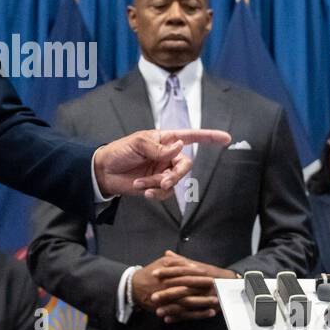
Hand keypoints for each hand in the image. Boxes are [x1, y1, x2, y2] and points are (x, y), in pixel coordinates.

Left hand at [94, 128, 230, 199]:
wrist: (104, 172)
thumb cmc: (120, 151)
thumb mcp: (137, 143)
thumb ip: (159, 147)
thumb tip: (178, 147)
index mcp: (166, 140)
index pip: (191, 136)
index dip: (209, 137)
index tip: (226, 139)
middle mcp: (168, 156)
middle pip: (185, 165)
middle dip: (175, 175)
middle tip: (163, 181)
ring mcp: (163, 171)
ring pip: (174, 182)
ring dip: (158, 184)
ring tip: (142, 184)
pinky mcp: (156, 186)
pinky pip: (165, 192)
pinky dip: (155, 192)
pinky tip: (142, 190)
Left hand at [133, 252, 231, 323]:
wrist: (233, 285)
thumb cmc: (212, 274)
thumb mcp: (198, 265)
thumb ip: (181, 261)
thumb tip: (167, 254)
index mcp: (199, 272)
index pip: (181, 271)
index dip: (167, 272)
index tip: (154, 273)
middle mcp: (202, 284)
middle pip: (182, 289)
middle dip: (166, 294)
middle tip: (152, 296)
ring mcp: (205, 297)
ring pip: (186, 304)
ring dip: (171, 308)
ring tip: (157, 311)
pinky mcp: (207, 308)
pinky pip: (192, 314)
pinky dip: (180, 318)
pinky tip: (168, 319)